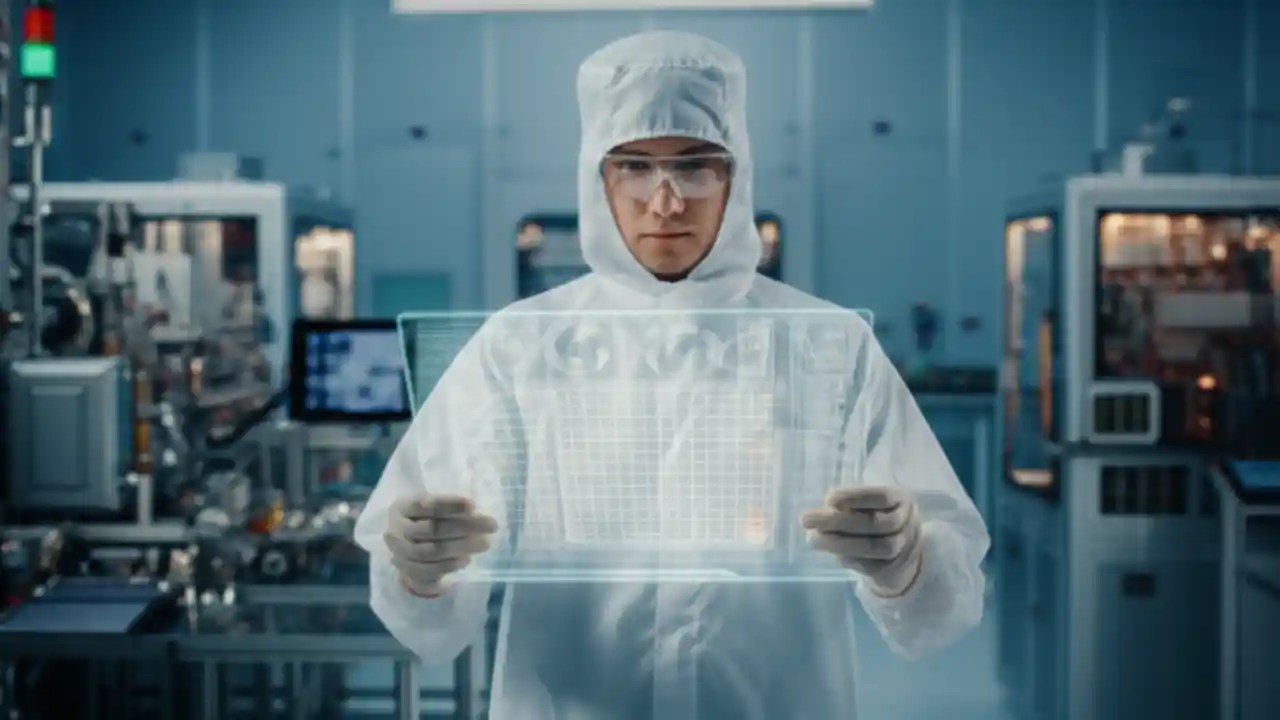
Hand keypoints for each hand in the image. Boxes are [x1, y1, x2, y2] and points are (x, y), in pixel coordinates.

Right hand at [384, 494, 498, 597]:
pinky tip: (467, 559)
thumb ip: (452, 509)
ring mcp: (399, 553)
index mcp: (402, 507)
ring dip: (460, 547)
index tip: (474, 505)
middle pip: (431, 529)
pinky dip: (449, 565)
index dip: (449, 504)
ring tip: (484, 543)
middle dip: (464, 527)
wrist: (408, 546)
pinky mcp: (406, 572)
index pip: (424, 504)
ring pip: (430, 551)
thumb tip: (480, 514)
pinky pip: (428, 571)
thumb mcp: (434, 508)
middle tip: (491, 525)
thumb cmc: (427, 519)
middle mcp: (396, 530)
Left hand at [800, 486, 923, 597]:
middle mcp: (907, 523)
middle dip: (838, 522)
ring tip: (812, 539)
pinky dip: (848, 558)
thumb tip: (820, 515)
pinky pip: (870, 565)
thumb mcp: (869, 504)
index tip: (828, 499)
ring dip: (839, 543)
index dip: (856, 497)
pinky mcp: (893, 569)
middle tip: (806, 520)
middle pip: (875, 523)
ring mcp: (903, 548)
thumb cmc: (876, 516)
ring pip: (875, 547)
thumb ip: (849, 506)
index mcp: (901, 500)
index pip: (882, 497)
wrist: (902, 552)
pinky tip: (830, 552)